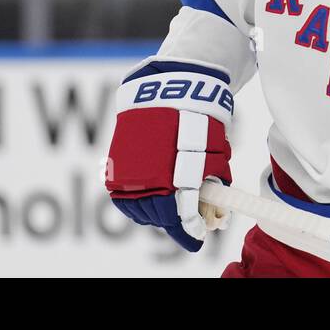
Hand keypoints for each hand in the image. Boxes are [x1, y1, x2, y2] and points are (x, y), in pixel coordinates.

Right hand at [104, 60, 234, 251]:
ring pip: (138, 210)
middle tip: (186, 223)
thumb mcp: (214, 153)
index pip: (178, 218)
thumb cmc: (198, 120)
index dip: (188, 232)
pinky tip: (149, 197)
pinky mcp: (116, 165)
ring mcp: (127, 173)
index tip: (196, 239)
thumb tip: (213, 208)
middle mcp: (145, 179)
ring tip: (168, 208)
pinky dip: (136, 202)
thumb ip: (212, 183)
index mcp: (172, 178)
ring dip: (153, 214)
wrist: (169, 89)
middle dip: (173, 223)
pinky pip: (123, 197)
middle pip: (158, 217)